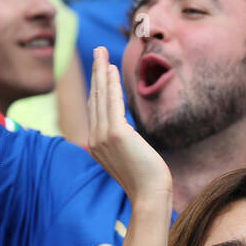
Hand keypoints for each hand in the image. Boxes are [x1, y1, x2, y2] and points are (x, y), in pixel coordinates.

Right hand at [87, 46, 171, 204]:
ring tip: (101, 52)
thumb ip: (122, 142)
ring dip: (102, 71)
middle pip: (95, 99)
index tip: (101, 69)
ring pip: (101, 97)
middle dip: (96, 73)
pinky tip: (112, 69)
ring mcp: (103, 137)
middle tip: (97, 51)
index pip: (96, 110)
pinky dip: (112, 84)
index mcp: (96, 145)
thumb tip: (126, 132)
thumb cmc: (146, 180)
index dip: (98, 87)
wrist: (150, 195)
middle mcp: (95, 139)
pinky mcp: (115, 134)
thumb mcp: (129, 158)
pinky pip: (113, 102)